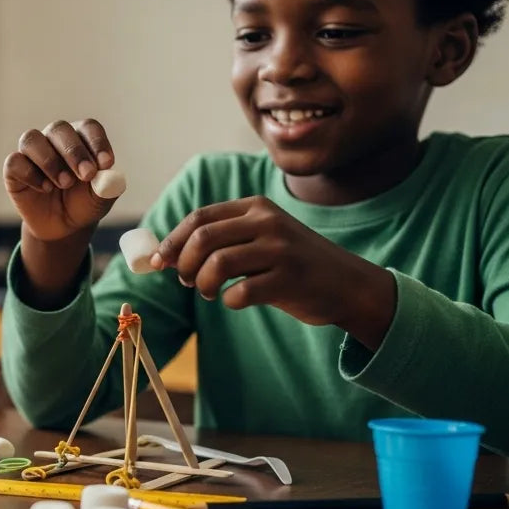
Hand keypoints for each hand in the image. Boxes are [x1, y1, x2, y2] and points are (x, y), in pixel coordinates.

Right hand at [4, 120, 118, 241]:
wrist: (62, 227)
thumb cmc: (83, 204)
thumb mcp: (101, 199)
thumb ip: (107, 186)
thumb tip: (107, 175)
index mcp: (80, 139)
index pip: (88, 128)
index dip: (97, 142)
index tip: (106, 164)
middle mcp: (54, 140)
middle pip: (59, 129)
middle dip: (73, 151)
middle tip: (86, 174)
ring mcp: (32, 153)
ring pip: (31, 139)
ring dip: (50, 161)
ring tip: (64, 183)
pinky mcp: (14, 169)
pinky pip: (14, 161)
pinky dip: (30, 174)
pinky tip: (45, 189)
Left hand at [151, 196, 395, 345]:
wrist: (350, 285)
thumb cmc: (294, 264)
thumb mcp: (263, 238)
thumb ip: (222, 239)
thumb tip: (166, 254)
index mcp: (257, 208)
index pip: (200, 217)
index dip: (173, 241)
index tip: (159, 262)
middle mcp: (269, 222)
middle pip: (203, 238)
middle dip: (184, 264)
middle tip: (187, 281)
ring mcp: (281, 250)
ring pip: (217, 263)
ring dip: (203, 284)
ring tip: (210, 292)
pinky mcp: (290, 279)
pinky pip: (240, 292)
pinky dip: (228, 300)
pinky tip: (236, 301)